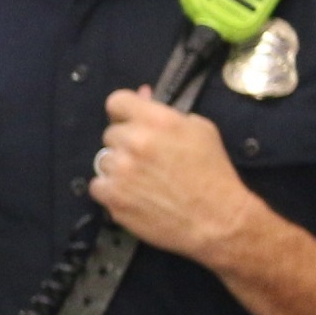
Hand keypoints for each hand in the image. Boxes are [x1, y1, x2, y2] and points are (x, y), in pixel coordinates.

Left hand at [89, 86, 264, 262]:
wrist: (217, 219)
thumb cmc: (213, 174)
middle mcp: (134, 142)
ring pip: (103, 160)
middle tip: (147, 159)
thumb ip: (166, 112)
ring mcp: (120, 171)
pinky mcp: (113, 198)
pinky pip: (98, 186)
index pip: (117, 101)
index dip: (124, 112)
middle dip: (126, 144)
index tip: (130, 123)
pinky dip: (111, 190)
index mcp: (156, 120)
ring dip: (118, 167)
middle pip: (110, 134)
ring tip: (142, 180)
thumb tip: (142, 95)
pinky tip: (132, 195)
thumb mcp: (200, 130)